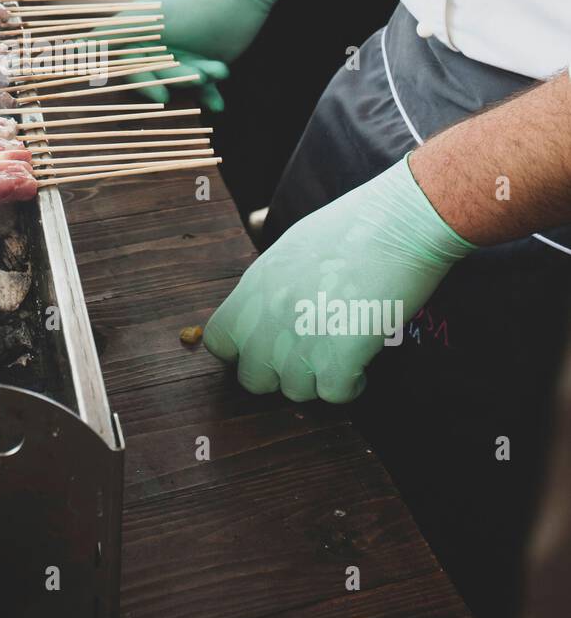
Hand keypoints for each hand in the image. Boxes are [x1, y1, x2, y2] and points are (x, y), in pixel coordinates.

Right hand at [121, 0, 279, 110]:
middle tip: (196, 74)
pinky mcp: (208, 65)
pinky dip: (212, 98)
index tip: (159, 94)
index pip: (131, 67)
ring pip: (183, 85)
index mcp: (140, 36)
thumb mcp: (142, 19)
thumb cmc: (188, 4)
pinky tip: (219, 104)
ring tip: (216, 70)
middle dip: (177, 78)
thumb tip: (68, 49)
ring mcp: (184, 58)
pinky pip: (206, 91)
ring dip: (199, 83)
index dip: (142, 81)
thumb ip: (106, 36)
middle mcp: (159, 48)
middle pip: (159, 77)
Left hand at [203, 155, 475, 402]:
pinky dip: (351, 386)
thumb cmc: (352, 227)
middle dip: (280, 374)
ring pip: (297, 391)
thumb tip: (265, 314)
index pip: (218, 342)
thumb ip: (269, 288)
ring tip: (340, 354)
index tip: (266, 348)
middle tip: (309, 357)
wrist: (398, 222)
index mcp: (254, 288)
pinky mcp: (341, 355)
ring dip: (318, 379)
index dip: (240, 352)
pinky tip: (361, 366)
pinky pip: (335, 395)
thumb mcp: (290, 250)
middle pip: (253, 379)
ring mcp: (302, 338)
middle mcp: (269, 316)